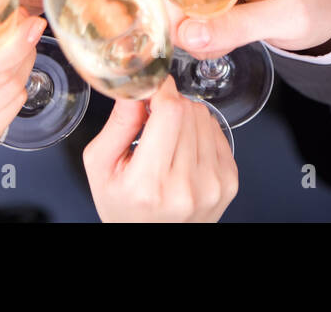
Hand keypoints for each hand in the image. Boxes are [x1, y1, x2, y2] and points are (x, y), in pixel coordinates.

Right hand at [0, 12, 44, 153]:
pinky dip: (16, 93)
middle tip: (25, 33)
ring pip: (10, 95)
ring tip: (15, 53)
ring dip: (23, 69)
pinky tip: (6, 79)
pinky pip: (10, 115)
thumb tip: (11, 13)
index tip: (33, 26)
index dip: (12, 48)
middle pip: (0, 80)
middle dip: (23, 51)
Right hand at [83, 77, 237, 222]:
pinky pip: (218, 132)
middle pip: (188, 111)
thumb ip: (117, 124)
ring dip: (185, 116)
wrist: (152, 243)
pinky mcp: (229, 183)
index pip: (170, 113)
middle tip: (152, 119)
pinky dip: (200, 131)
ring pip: (205, 117)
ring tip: (167, 138)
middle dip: (169, 104)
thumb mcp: (101, 167)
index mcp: (148, 185)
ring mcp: (213, 186)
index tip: (152, 87)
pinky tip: (184, 148)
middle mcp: (186, 187)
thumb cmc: (124, 208)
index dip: (161, 90)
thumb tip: (137, 87)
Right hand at [174, 0, 330, 58]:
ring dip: (196, 33)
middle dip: (185, 27)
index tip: (182, 38)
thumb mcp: (289, 18)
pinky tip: (228, 37)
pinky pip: (194, 10)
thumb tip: (186, 35)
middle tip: (216, 45)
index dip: (170, 6)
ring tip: (231, 41)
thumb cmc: (322, 0)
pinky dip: (205, 32)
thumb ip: (240, 26)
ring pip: (180, 4)